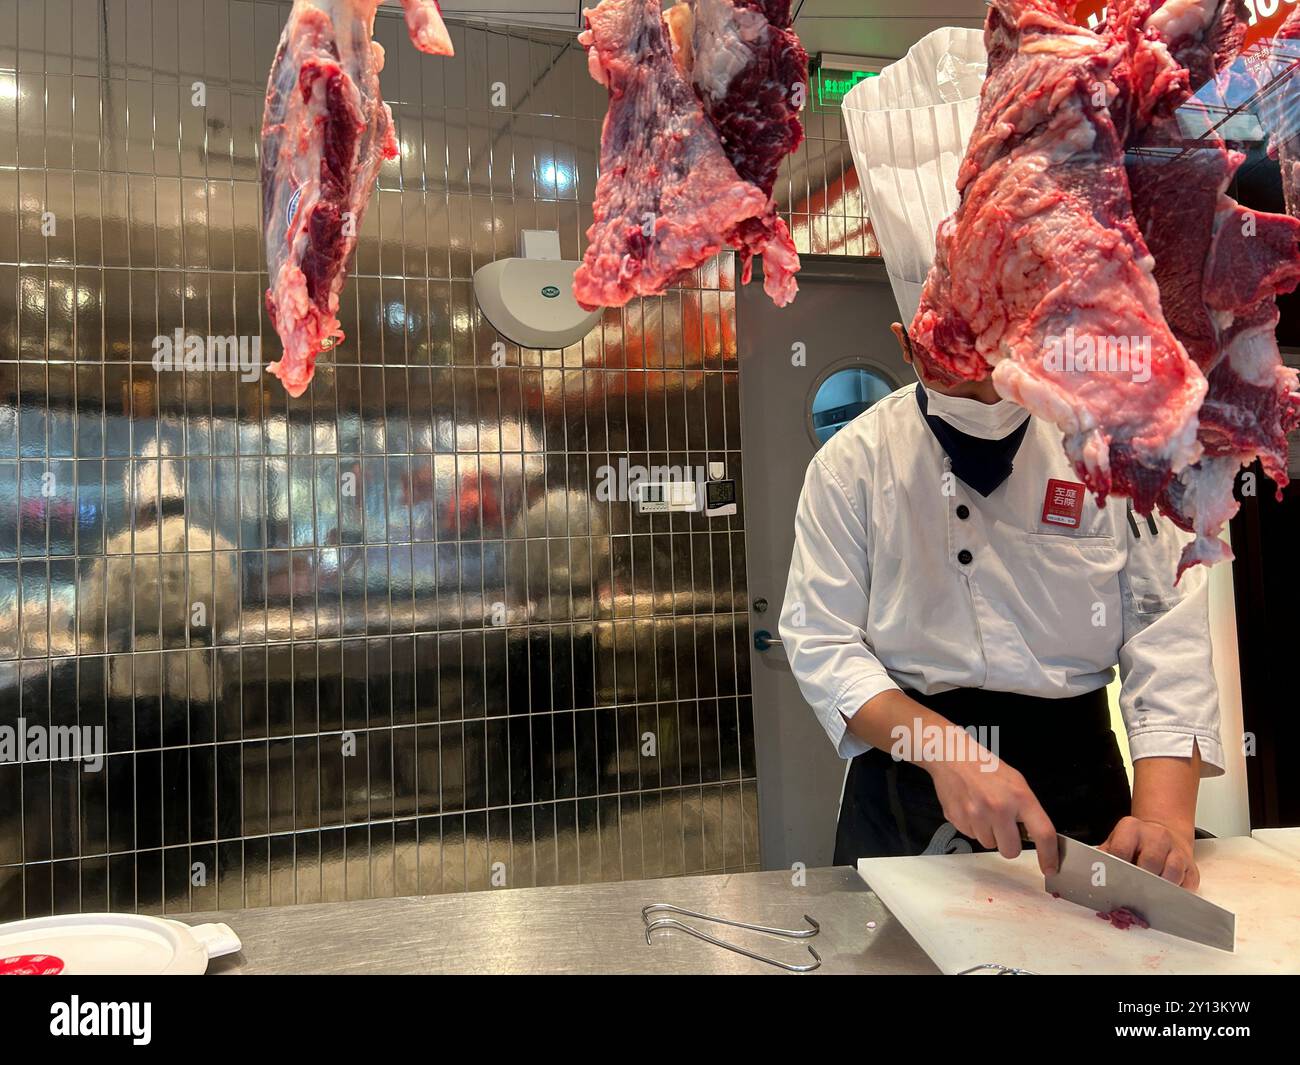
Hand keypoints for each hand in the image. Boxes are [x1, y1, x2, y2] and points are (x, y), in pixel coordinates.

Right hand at [925, 746, 1058, 874]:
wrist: (953, 757)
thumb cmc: (986, 767)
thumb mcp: (1017, 782)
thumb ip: (1027, 809)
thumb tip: (1035, 836)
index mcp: (1020, 797)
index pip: (1042, 834)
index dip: (1049, 856)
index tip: (1050, 868)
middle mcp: (998, 808)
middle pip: (1011, 851)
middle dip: (1009, 843)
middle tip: (1004, 825)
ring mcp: (976, 815)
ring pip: (989, 845)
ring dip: (989, 834)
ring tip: (984, 810)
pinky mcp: (958, 820)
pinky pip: (971, 836)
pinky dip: (973, 827)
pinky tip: (971, 808)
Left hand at [1100, 815, 1198, 888]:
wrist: (1163, 833)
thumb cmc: (1134, 844)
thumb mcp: (1115, 843)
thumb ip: (1104, 857)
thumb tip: (1091, 876)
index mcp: (1131, 828)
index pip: (1122, 850)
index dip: (1117, 870)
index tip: (1113, 884)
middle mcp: (1157, 835)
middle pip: (1149, 862)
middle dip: (1140, 882)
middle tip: (1131, 895)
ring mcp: (1176, 850)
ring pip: (1171, 873)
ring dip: (1159, 889)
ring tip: (1149, 897)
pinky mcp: (1191, 866)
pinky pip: (1185, 884)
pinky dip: (1175, 893)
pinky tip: (1165, 896)